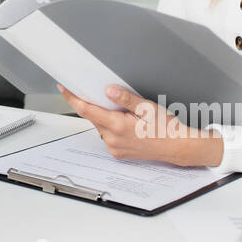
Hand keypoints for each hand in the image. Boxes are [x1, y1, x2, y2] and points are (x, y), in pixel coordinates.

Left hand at [57, 84, 223, 166]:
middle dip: (92, 104)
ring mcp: (115, 148)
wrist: (178, 147)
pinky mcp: (119, 152)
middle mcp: (113, 139)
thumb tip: (109, 90)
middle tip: (100, 93)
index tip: (63, 88)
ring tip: (121, 109)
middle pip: (93, 117)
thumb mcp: (148, 107)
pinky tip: (123, 121)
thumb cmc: (166, 128)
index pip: (87, 110)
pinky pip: (107, 135)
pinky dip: (110, 126)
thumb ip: (126, 99)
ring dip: (103, 116)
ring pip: (100, 126)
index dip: (72, 98)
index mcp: (118, 126)